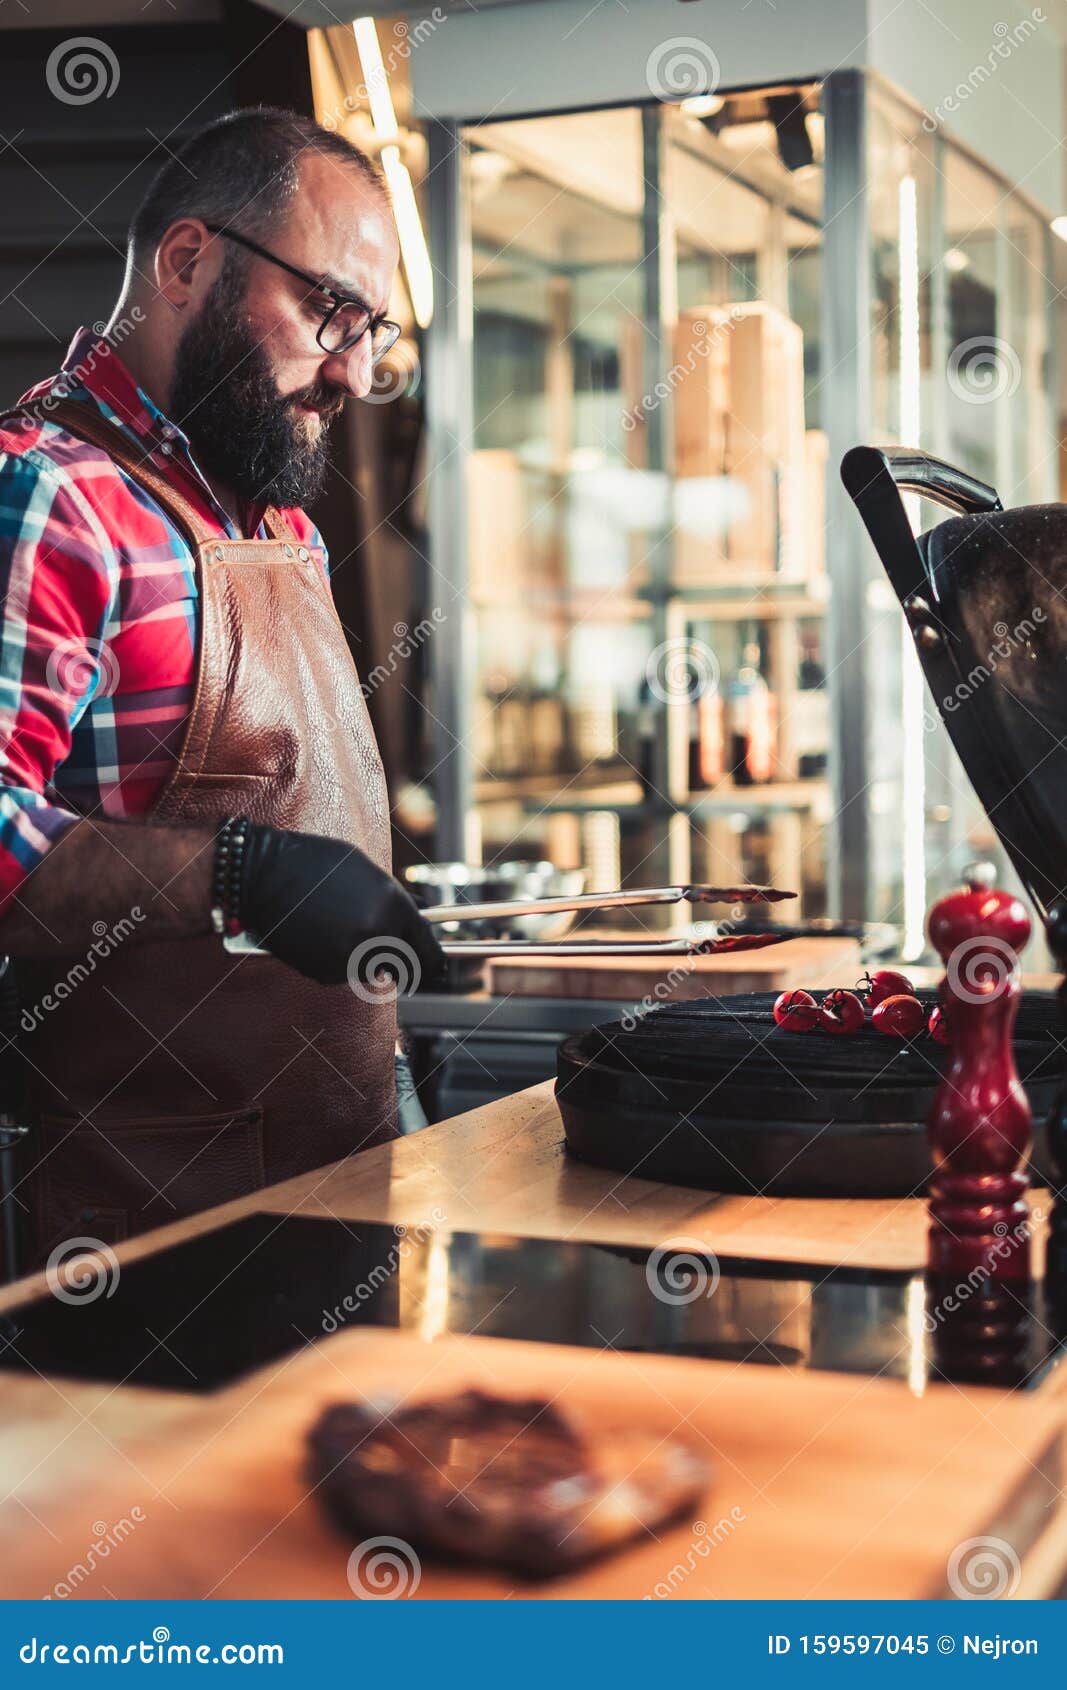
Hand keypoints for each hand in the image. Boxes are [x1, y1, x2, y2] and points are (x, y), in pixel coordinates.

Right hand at [239, 824, 445, 989]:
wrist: (262, 876)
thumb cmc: (314, 863)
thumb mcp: (364, 869)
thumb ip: (393, 897)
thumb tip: (417, 914)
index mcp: (391, 905)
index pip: (426, 945)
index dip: (434, 958)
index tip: (438, 965)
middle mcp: (376, 934)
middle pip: (402, 963)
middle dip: (398, 957)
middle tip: (389, 950)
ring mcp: (349, 956)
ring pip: (371, 969)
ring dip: (366, 957)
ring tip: (342, 929)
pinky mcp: (325, 972)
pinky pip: (343, 972)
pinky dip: (338, 961)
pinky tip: (322, 936)